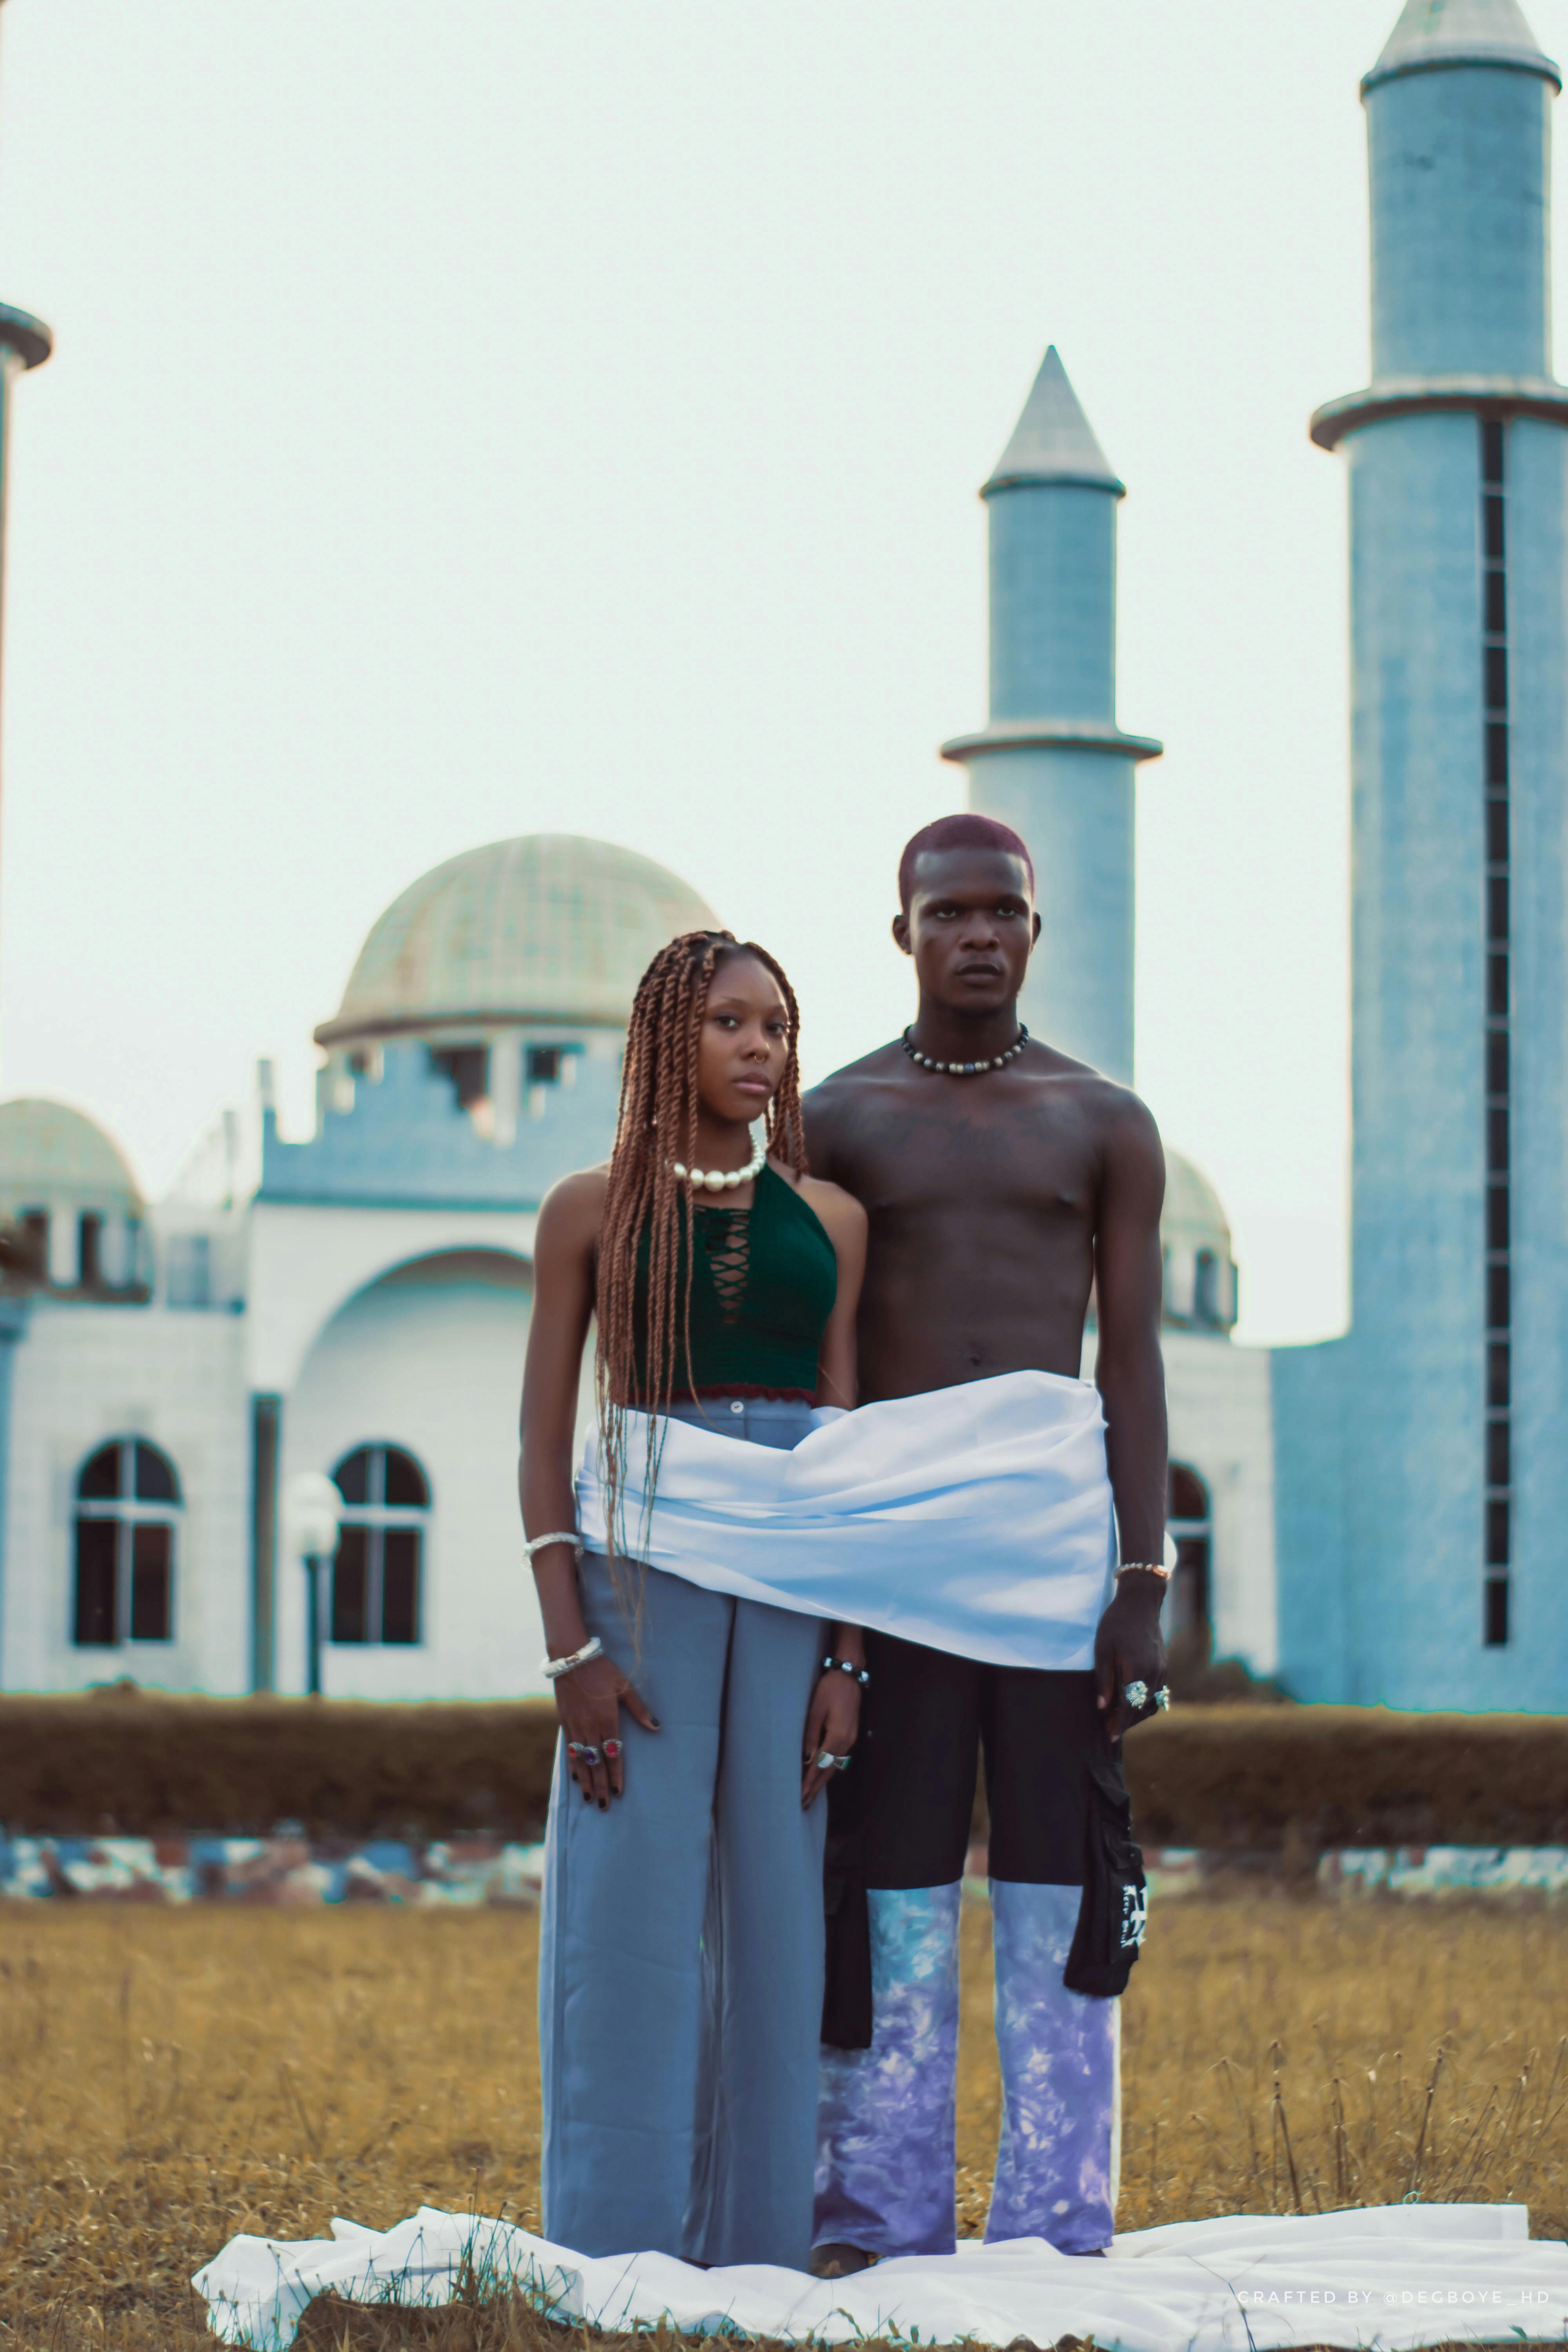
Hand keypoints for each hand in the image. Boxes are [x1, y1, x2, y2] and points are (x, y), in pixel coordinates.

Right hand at [555, 1652, 658, 1809]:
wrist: (572, 1658)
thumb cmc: (602, 1670)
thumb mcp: (624, 1686)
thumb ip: (640, 1709)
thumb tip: (657, 1726)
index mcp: (607, 1719)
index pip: (613, 1753)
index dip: (616, 1774)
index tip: (618, 1792)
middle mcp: (590, 1726)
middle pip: (597, 1762)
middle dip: (601, 1785)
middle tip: (603, 1805)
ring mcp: (576, 1726)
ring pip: (582, 1760)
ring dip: (586, 1781)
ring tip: (589, 1799)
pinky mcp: (565, 1723)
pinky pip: (570, 1749)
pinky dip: (573, 1765)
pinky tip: (576, 1778)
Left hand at [801, 1668, 859, 1807]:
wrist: (850, 1675)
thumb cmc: (829, 1689)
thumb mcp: (815, 1711)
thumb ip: (811, 1736)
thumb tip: (807, 1760)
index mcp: (837, 1737)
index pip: (821, 1766)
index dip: (810, 1782)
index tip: (801, 1796)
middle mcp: (847, 1742)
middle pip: (830, 1770)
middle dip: (816, 1787)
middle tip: (804, 1803)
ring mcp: (851, 1739)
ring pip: (836, 1765)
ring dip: (823, 1780)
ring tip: (811, 1793)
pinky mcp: (851, 1735)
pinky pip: (839, 1758)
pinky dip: (829, 1769)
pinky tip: (822, 1774)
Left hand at [1093, 1570, 1167, 1743]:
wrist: (1140, 1602)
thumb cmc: (1116, 1623)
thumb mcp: (1102, 1650)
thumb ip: (1104, 1680)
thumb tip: (1102, 1707)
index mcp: (1136, 1670)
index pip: (1128, 1707)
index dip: (1119, 1724)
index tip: (1110, 1736)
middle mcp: (1153, 1673)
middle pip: (1141, 1709)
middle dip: (1126, 1722)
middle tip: (1109, 1727)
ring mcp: (1162, 1670)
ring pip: (1152, 1703)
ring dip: (1137, 1714)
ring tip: (1119, 1717)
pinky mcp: (1164, 1666)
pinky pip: (1158, 1693)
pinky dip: (1146, 1703)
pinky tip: (1134, 1702)